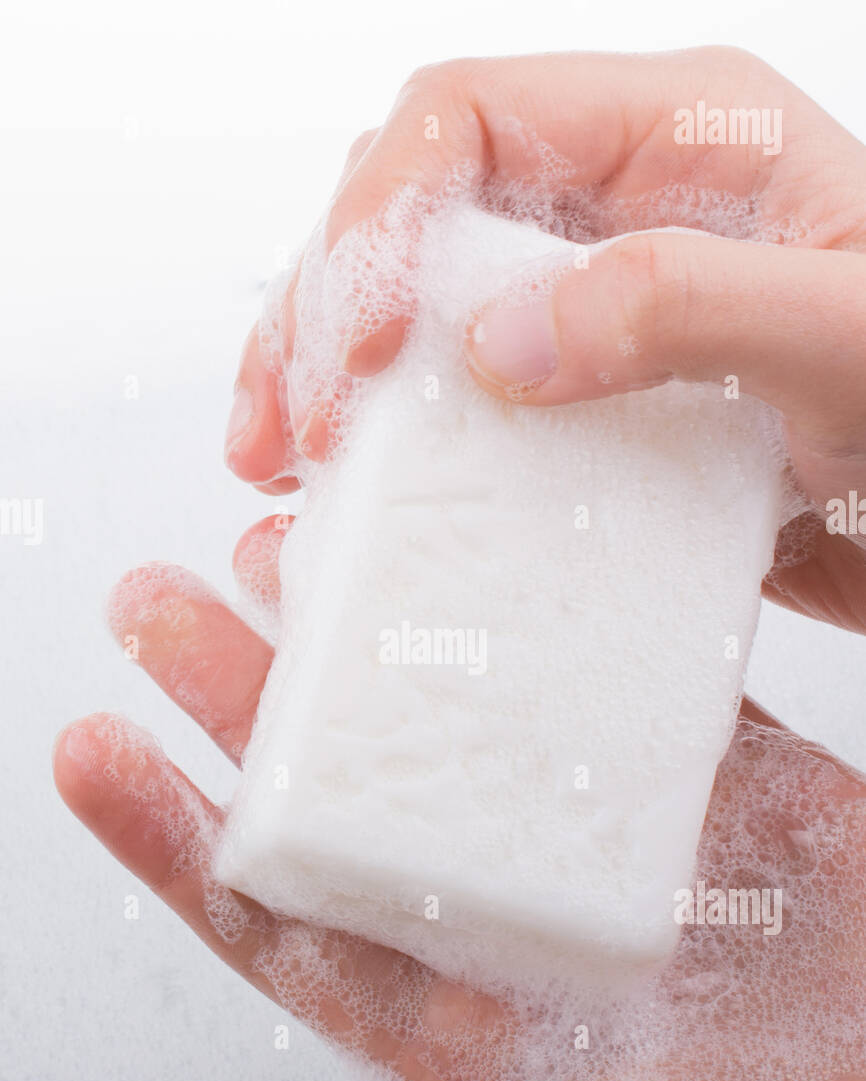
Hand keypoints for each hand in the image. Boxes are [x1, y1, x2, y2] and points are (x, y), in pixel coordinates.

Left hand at [54, 523, 865, 1080]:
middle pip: (350, 795)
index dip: (181, 837)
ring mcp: (609, 842)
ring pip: (461, 724)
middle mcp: (510, 922)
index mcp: (460, 1023)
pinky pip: (619, 688)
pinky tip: (492, 552)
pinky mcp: (712, 787)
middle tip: (159, 599)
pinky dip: (560, 621)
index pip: (287, 919)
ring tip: (286, 552)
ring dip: (372, 640)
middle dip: (248, 697)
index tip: (93, 745)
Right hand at [225, 45, 865, 633]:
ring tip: (283, 460)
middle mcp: (618, 209)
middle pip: (413, 210)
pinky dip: (404, 443)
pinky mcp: (592, 402)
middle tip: (289, 425)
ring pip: (422, 307)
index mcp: (678, 137)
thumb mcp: (843, 333)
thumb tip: (500, 344)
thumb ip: (682, 306)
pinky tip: (363, 490)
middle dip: (326, 307)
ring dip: (335, 374)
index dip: (384, 218)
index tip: (371, 349)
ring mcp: (596, 309)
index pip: (466, 118)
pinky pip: (469, 402)